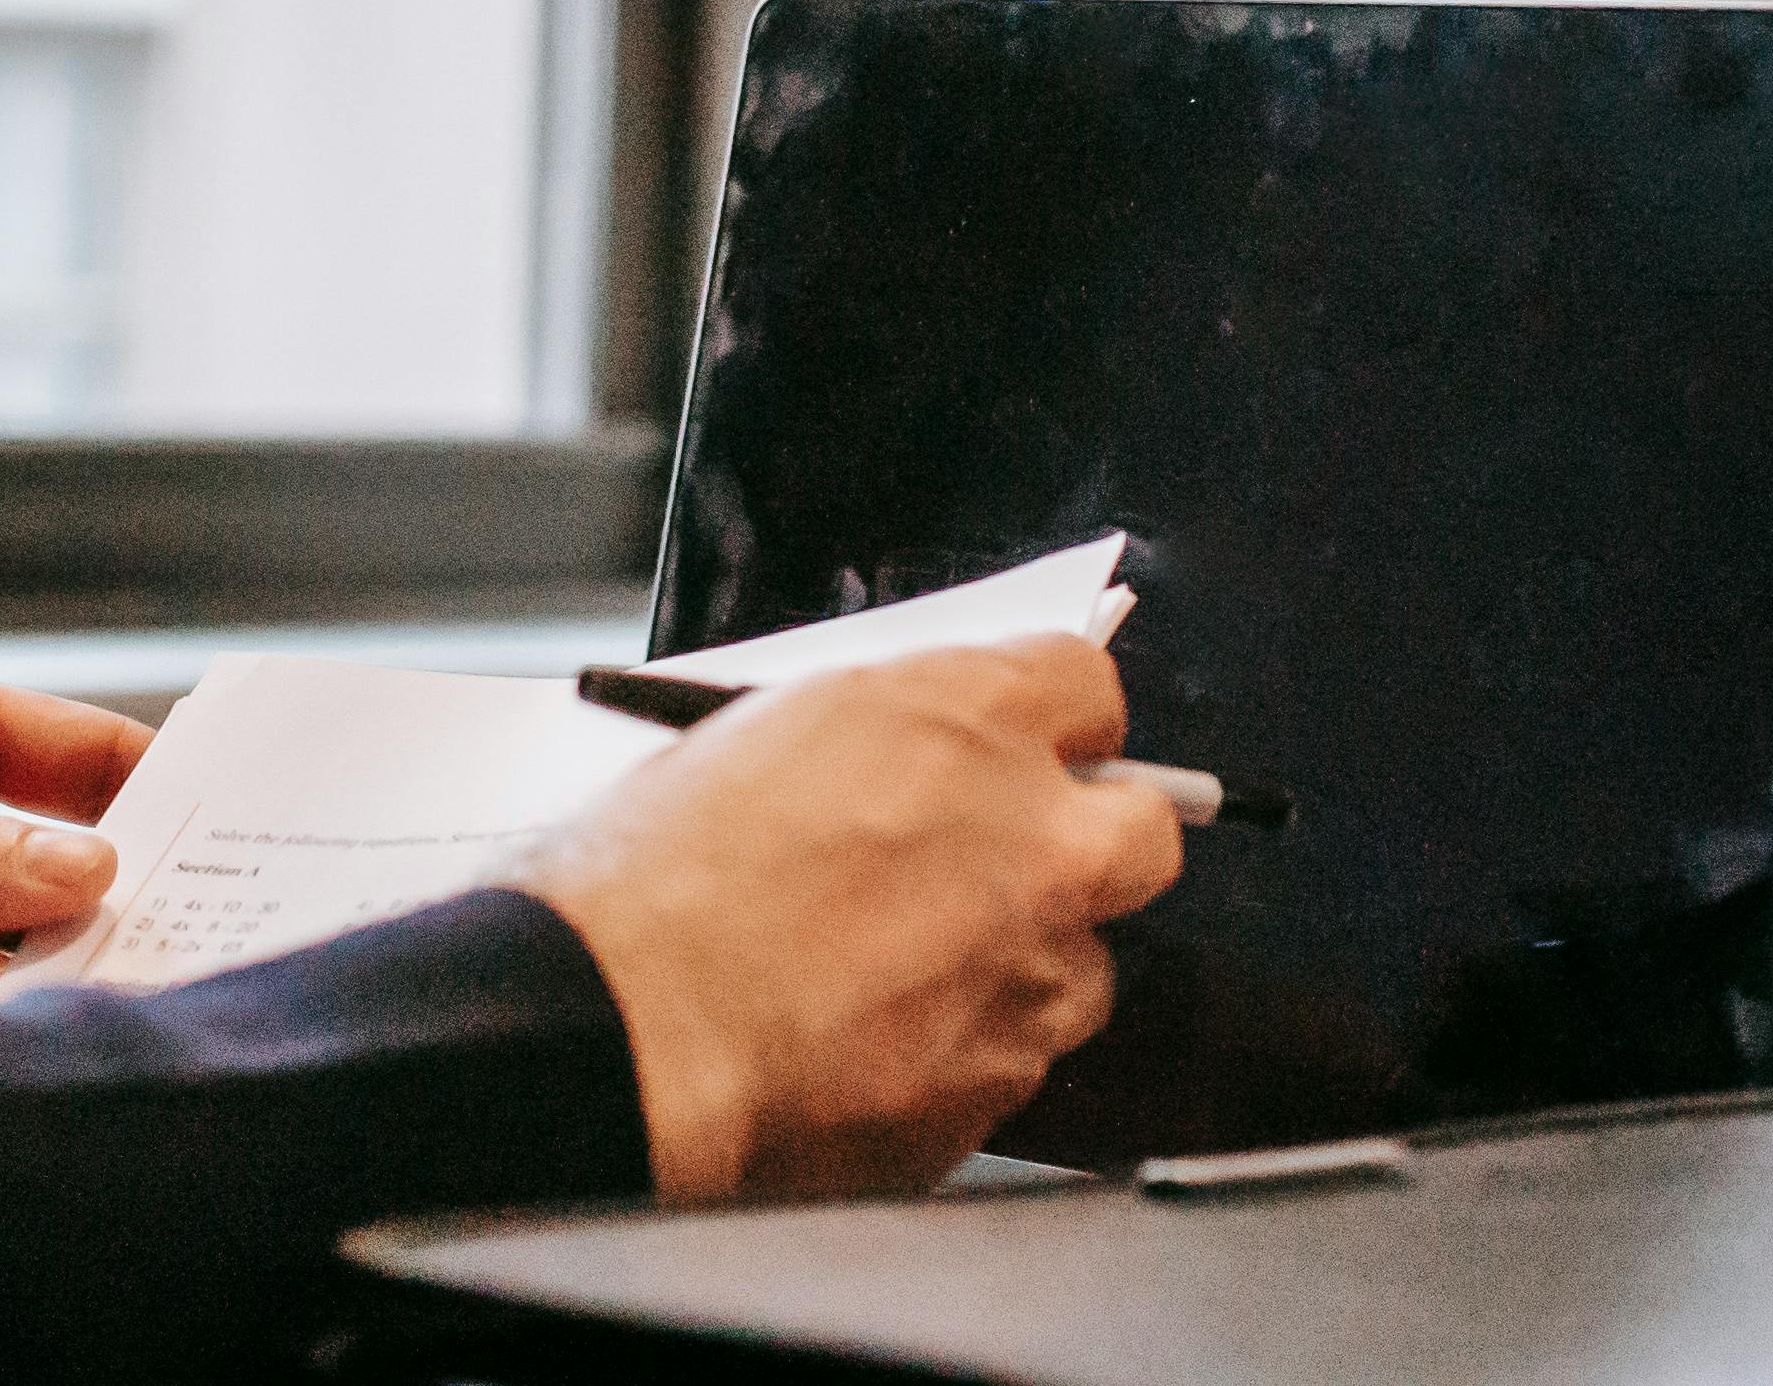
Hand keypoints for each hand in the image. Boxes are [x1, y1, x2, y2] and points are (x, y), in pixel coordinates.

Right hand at [518, 639, 1182, 1199]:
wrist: (628, 1028)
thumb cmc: (656, 878)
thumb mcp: (768, 732)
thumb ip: (892, 733)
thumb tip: (928, 754)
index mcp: (967, 719)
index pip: (1089, 690)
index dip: (1059, 727)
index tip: (1035, 752)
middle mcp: (1030, 838)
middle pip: (1144, 830)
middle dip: (1089, 846)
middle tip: (1009, 868)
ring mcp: (1029, 969)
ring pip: (1081, 967)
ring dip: (1019, 967)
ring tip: (899, 979)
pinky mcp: (1002, 1083)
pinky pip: (1013, 1064)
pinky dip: (960, 1057)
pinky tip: (867, 1047)